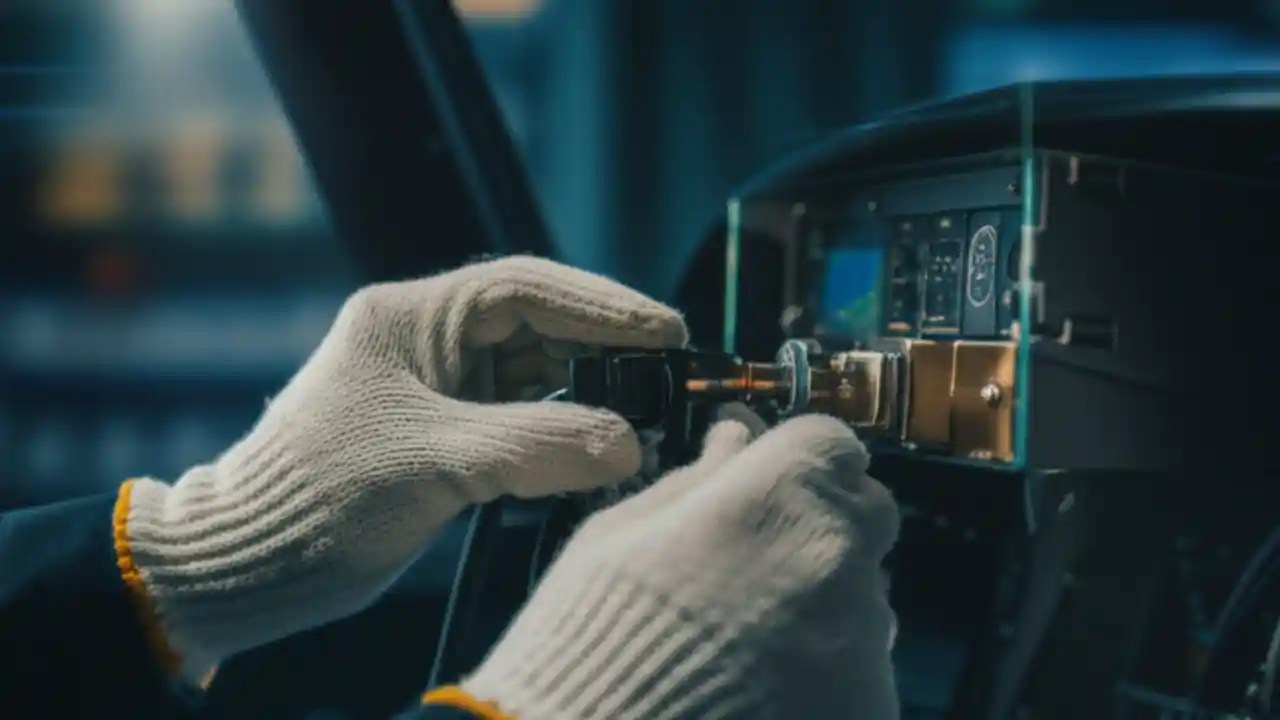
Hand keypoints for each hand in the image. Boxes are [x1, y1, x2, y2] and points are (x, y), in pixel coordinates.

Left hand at [116, 256, 686, 677]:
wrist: (257, 559)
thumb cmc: (321, 493)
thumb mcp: (437, 461)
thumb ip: (539, 446)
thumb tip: (628, 445)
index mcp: (412, 316)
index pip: (525, 289)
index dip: (602, 306)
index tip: (665, 331)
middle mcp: (428, 340)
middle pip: (539, 327)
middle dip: (605, 349)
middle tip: (669, 374)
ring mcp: (438, 387)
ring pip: (536, 375)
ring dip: (590, 394)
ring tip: (647, 413)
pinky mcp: (445, 433)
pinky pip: (522, 419)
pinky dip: (564, 433)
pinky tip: (600, 449)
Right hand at [463, 411, 901, 719]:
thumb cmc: (591, 638)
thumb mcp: (616, 539)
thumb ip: (695, 480)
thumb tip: (737, 437)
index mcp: (776, 498)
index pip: (830, 443)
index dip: (798, 460)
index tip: (769, 482)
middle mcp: (838, 559)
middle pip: (863, 512)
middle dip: (821, 520)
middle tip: (756, 559)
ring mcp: (863, 639)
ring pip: (865, 592)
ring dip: (824, 596)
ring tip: (751, 638)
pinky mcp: (872, 704)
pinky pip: (862, 663)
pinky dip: (826, 664)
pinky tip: (767, 684)